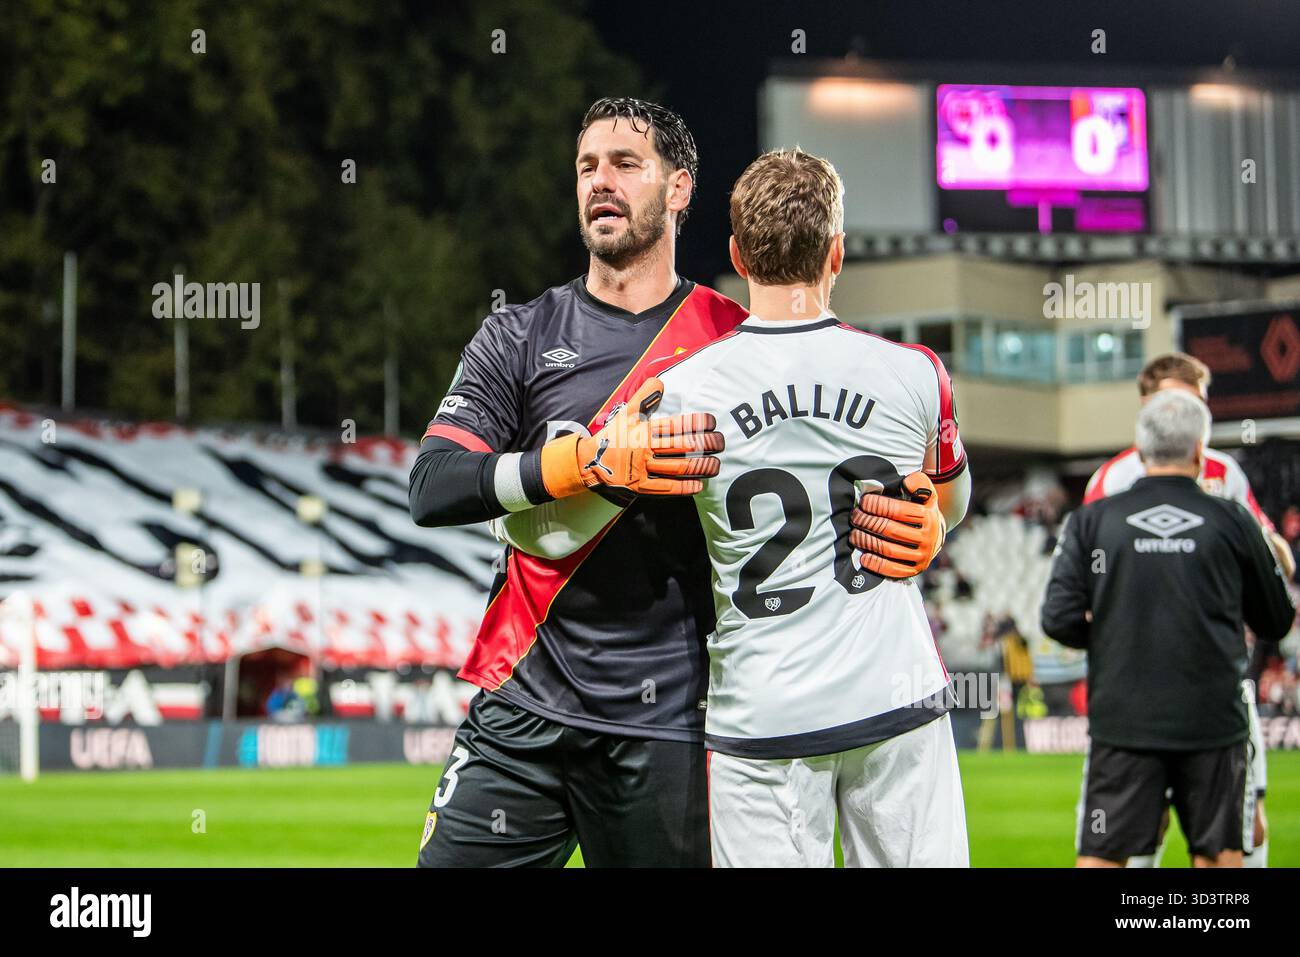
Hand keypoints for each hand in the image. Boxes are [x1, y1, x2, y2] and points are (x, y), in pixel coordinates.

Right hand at [540, 377, 722, 498]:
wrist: (589, 462)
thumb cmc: (612, 436)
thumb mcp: (625, 413)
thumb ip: (643, 397)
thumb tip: (660, 381)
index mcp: (644, 430)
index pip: (676, 424)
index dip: (697, 422)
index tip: (712, 422)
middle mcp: (645, 448)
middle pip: (682, 446)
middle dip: (706, 444)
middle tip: (721, 443)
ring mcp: (643, 469)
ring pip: (678, 467)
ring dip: (701, 466)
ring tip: (716, 465)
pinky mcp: (640, 486)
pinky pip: (666, 488)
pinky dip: (684, 487)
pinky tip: (698, 485)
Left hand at [849, 471, 945, 578]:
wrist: (935, 536)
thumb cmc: (922, 510)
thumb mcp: (926, 493)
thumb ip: (919, 483)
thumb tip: (907, 483)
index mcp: (928, 516)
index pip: (897, 510)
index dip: (877, 505)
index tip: (863, 501)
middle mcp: (927, 537)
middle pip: (889, 530)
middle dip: (867, 521)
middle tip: (854, 516)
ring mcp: (922, 556)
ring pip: (887, 549)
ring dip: (866, 541)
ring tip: (853, 534)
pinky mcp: (915, 570)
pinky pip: (893, 570)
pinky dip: (876, 564)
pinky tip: (863, 557)